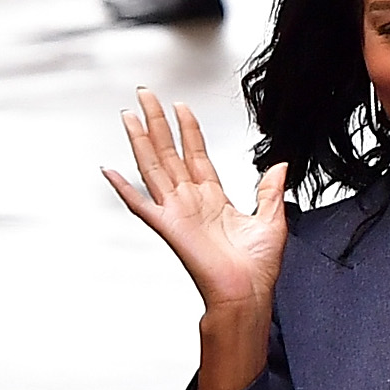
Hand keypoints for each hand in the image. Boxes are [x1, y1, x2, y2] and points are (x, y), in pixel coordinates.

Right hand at [102, 89, 288, 389]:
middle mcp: (192, 202)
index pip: (197, 155)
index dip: (189, 130)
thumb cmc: (257, 269)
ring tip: (130, 115)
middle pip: (169, 152)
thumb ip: (270, 191)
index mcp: (214, 200)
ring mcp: (177, 212)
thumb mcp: (272, 221)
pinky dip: (123, 188)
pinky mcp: (168, 227)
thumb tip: (280, 166)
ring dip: (141, 140)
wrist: (247, 293)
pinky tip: (109, 171)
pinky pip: (140, 205)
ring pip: (154, 167)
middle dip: (158, 122)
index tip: (182, 107)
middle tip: (146, 96)